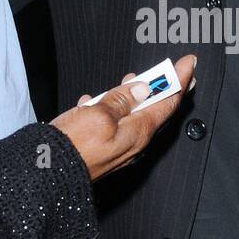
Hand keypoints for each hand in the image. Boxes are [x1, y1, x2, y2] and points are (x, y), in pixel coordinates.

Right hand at [49, 55, 195, 180]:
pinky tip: (96, 101)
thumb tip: (142, 89)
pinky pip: (114, 124)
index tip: (189, 64)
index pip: (167, 102)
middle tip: (173, 71)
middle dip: (163, 88)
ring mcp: (119, 147)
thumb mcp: (98, 114)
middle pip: (155, 109)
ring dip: (135, 95)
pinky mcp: (104, 149)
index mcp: (137, 132)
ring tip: (134, 80)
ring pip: (133, 115)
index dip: (179, 80)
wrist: (49, 173)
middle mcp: (133, 141)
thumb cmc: (73, 147)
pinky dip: (110, 108)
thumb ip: (121, 100)